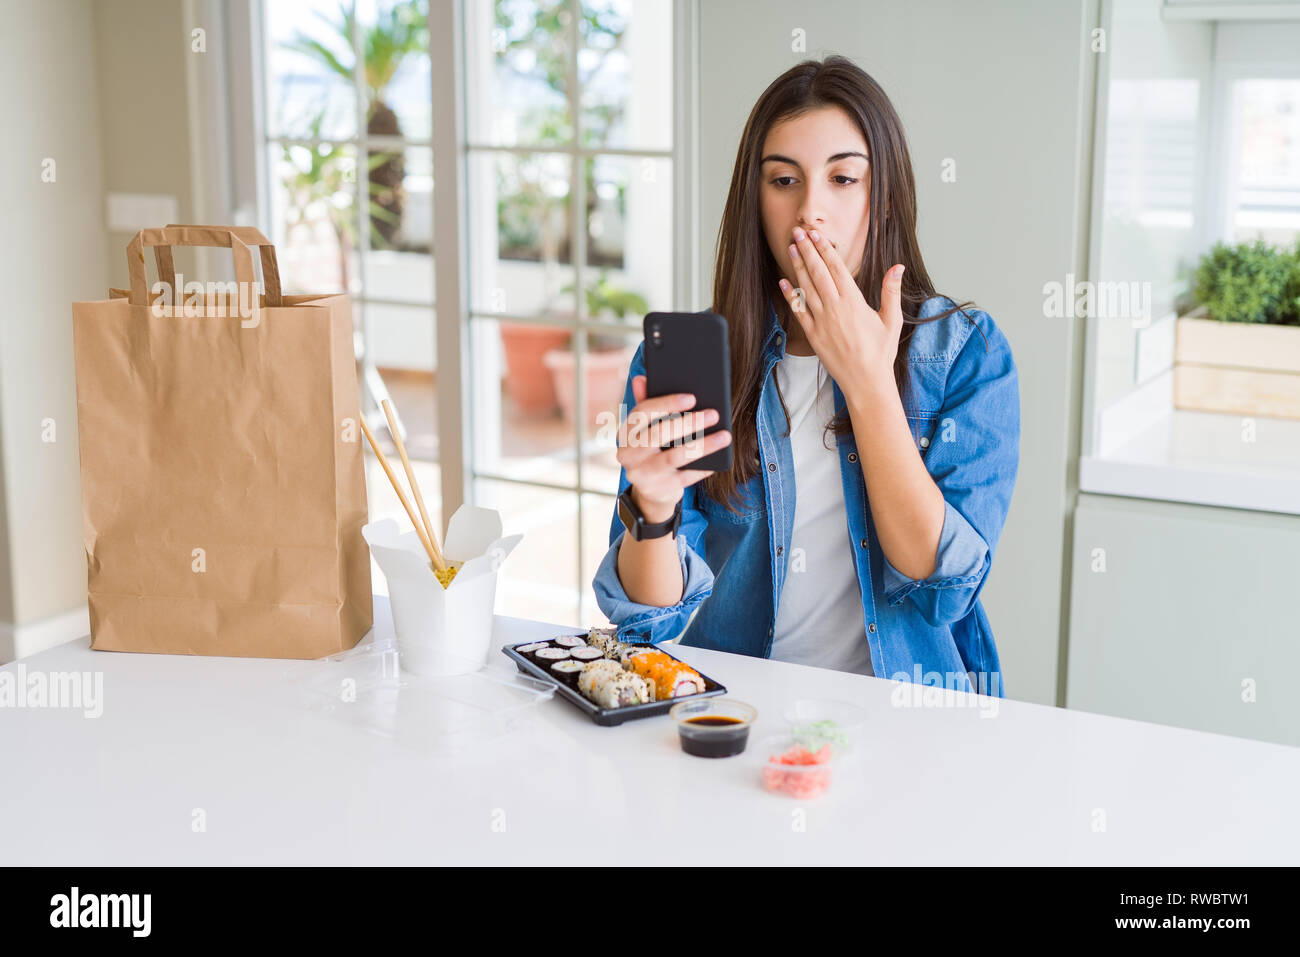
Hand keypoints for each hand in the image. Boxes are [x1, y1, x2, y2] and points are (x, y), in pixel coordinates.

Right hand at [616, 375, 731, 523]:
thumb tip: (641, 377)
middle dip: (689, 423)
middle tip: (714, 414)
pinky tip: (719, 458)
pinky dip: (703, 468)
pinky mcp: (658, 490)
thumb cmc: (652, 449)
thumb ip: (647, 403)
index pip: (642, 412)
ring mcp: (641, 474)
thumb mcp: (647, 428)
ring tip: (725, 436)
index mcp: (625, 432)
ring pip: (674, 457)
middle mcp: (627, 453)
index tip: (692, 398)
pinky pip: (685, 477)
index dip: (667, 404)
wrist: (650, 490)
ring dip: (703, 445)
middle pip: (659, 434)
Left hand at [779, 225, 904, 403]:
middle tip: (797, 232)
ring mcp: (821, 321)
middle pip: (818, 273)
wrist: (866, 381)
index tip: (817, 234)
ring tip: (790, 248)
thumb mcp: (892, 320)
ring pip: (806, 288)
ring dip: (797, 267)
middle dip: (807, 250)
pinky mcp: (812, 335)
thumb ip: (891, 292)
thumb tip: (897, 267)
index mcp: (854, 302)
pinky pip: (798, 311)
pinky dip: (790, 295)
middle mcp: (835, 308)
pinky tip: (783, 282)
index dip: (825, 249)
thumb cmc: (880, 352)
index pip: (836, 268)